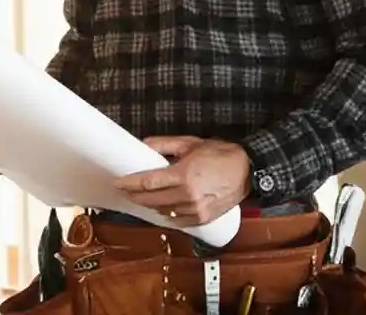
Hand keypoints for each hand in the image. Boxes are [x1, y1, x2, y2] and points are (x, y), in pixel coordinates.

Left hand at [112, 136, 250, 226]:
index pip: (147, 183)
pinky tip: (160, 208)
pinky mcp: (203, 219)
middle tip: (125, 190)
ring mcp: (196, 209)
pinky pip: (177, 221)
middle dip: (134, 195)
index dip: (129, 184)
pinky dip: (166, 215)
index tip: (117, 182)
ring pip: (162, 211)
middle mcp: (188, 195)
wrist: (248, 170)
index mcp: (183, 174)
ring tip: (142, 198)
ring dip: (149, 205)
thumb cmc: (219, 154)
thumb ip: (164, 145)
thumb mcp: (189, 143)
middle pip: (151, 200)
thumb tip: (143, 146)